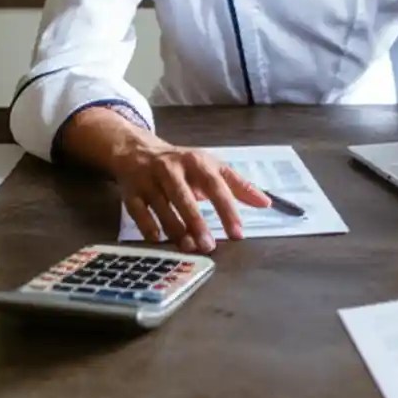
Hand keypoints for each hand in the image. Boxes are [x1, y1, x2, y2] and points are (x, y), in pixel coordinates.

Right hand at [110, 139, 270, 253]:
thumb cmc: (182, 164)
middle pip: (184, 197)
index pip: (215, 185)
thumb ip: (239, 186)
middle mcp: (171, 168)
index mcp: (195, 161)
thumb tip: (267, 203)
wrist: (137, 150)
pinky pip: (138, 211)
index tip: (238, 233)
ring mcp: (148, 179)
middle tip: (209, 246)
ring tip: (189, 248)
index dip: (227, 209)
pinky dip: (148, 226)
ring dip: (175, 229)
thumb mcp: (211, 167)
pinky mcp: (131, 191)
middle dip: (196, 222)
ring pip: (161, 206)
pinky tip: (158, 240)